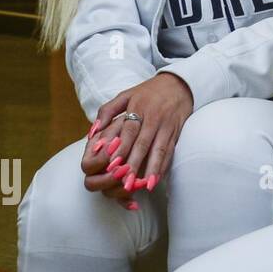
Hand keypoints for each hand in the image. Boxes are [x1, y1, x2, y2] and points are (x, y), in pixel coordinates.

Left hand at [80, 73, 193, 208]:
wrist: (179, 85)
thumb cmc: (148, 92)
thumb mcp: (125, 95)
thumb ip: (107, 111)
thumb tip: (93, 131)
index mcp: (138, 107)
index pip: (129, 130)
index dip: (122, 148)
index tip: (112, 166)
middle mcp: (154, 117)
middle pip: (144, 143)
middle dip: (135, 164)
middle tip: (125, 183)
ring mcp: (166, 126)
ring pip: (159, 149)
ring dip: (152, 169)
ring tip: (145, 186)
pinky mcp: (176, 133)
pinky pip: (170, 151)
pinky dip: (163, 166)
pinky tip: (157, 179)